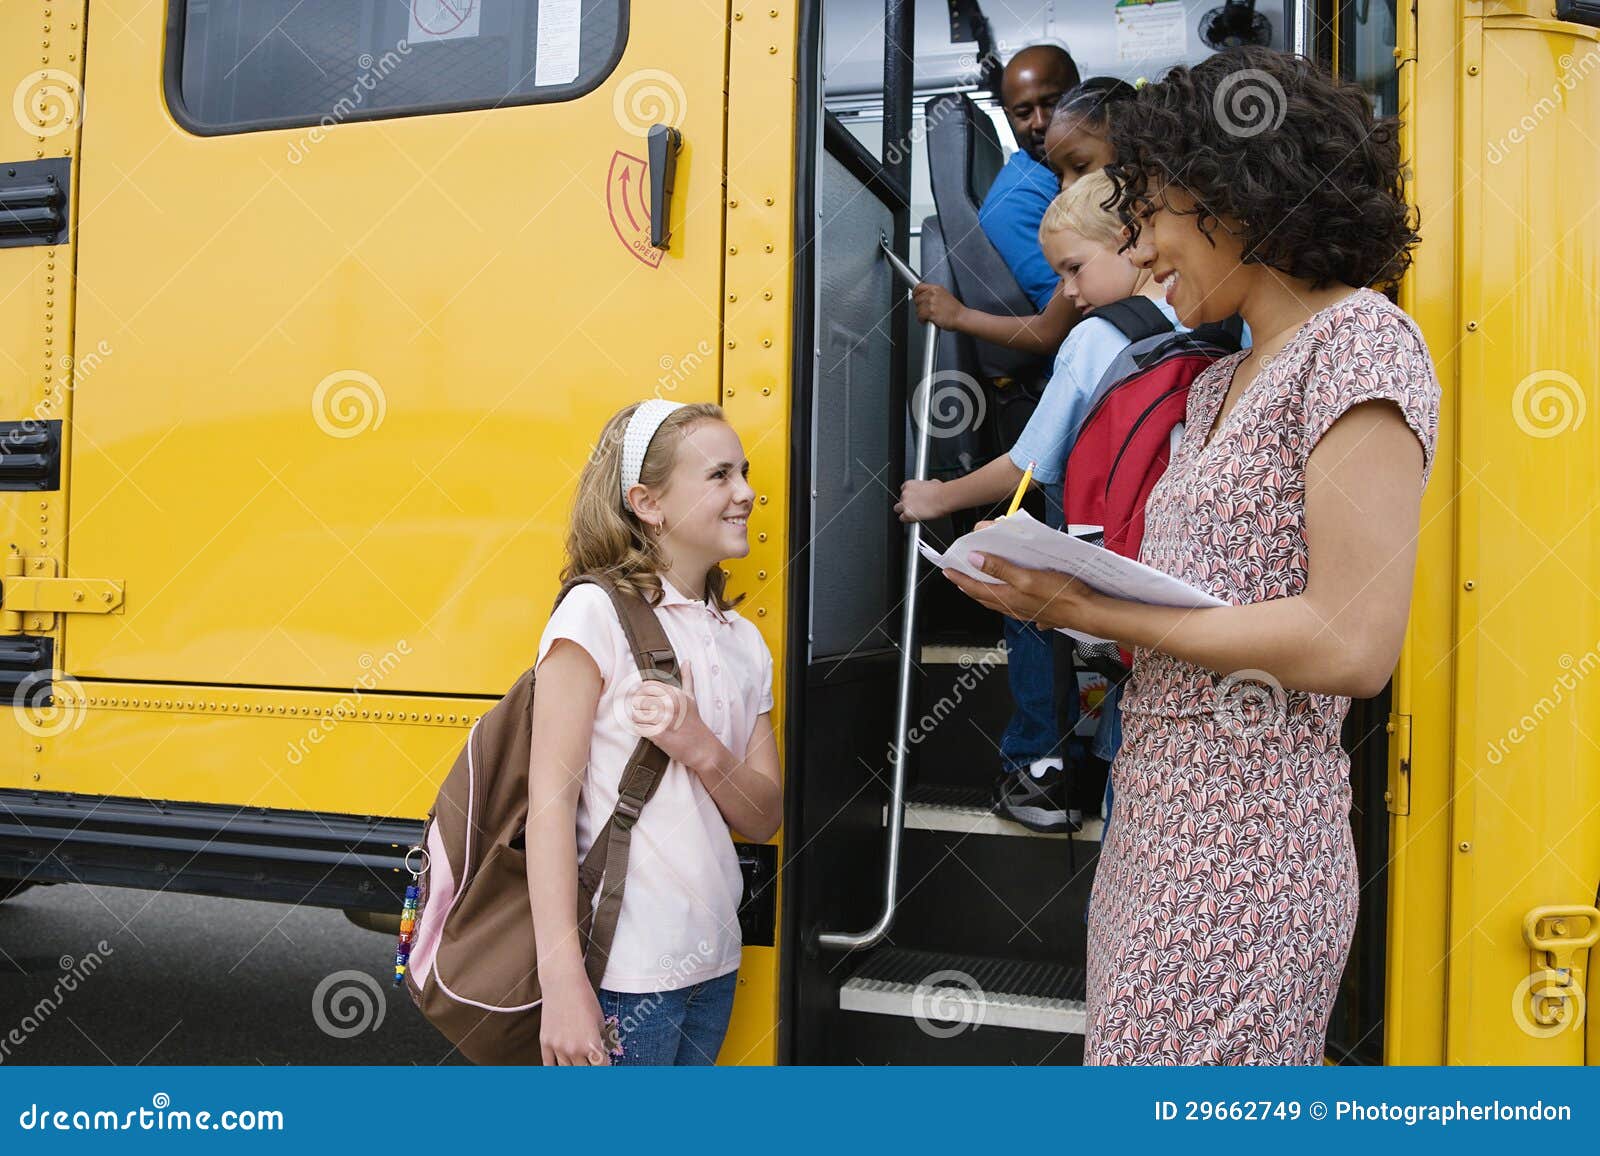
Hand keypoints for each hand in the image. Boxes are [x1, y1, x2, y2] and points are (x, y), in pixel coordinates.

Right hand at [539, 974, 611, 1065]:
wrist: (563, 983)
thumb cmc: (585, 999)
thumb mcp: (600, 1020)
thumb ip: (602, 1040)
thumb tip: (604, 1053)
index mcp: (592, 1044)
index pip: (600, 1069)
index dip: (604, 1070)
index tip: (604, 1070)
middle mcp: (574, 1049)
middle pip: (583, 1073)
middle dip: (589, 1071)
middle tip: (590, 1068)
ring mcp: (558, 1047)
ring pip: (566, 1072)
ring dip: (573, 1070)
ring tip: (577, 1068)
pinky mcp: (545, 1042)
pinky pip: (549, 1065)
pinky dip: (555, 1070)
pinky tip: (560, 1070)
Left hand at [622, 662, 714, 765]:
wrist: (701, 747)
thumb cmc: (694, 722)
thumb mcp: (691, 697)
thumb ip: (687, 678)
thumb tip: (687, 661)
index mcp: (675, 693)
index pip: (646, 686)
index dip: (642, 692)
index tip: (645, 699)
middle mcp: (669, 705)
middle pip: (638, 700)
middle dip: (640, 707)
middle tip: (648, 713)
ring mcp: (663, 720)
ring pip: (636, 714)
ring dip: (639, 719)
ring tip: (650, 722)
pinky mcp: (658, 734)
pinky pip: (638, 728)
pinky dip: (641, 730)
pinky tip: (650, 730)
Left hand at [895, 478, 947, 522]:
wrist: (944, 498)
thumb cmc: (941, 491)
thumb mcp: (933, 482)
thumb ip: (927, 484)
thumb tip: (930, 485)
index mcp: (909, 484)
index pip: (903, 490)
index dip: (909, 496)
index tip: (914, 499)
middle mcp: (905, 493)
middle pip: (900, 500)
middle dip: (906, 503)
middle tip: (915, 507)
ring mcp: (905, 503)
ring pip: (898, 509)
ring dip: (904, 511)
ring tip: (914, 513)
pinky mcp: (907, 513)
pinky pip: (902, 518)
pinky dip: (907, 520)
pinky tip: (914, 519)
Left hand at [912, 283, 965, 329]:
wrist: (961, 317)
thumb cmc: (954, 309)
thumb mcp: (944, 295)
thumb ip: (933, 294)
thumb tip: (923, 296)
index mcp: (936, 288)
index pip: (919, 287)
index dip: (915, 293)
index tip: (915, 297)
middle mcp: (933, 294)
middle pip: (917, 299)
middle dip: (919, 306)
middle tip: (924, 311)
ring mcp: (932, 302)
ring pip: (917, 308)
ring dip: (920, 314)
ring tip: (927, 317)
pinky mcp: (931, 312)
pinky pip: (919, 316)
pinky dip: (921, 320)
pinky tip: (926, 320)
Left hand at [942, 550, 1102, 631]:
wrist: (1088, 612)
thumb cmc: (1061, 594)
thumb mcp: (1027, 577)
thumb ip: (1000, 569)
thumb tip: (975, 561)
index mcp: (1008, 598)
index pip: (976, 587)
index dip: (960, 578)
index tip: (946, 570)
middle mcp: (1014, 607)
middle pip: (985, 596)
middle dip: (969, 586)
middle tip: (958, 576)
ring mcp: (1027, 611)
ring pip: (999, 602)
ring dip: (986, 592)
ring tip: (978, 584)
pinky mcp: (1040, 611)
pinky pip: (1016, 605)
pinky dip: (1007, 599)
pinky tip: (1012, 598)